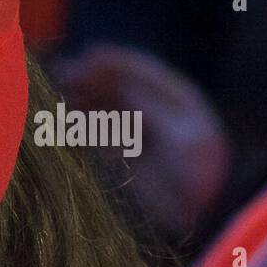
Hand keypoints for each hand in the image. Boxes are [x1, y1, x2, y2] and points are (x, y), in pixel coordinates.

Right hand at [52, 44, 231, 238]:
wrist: (206, 209)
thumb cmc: (198, 168)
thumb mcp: (177, 132)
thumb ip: (145, 107)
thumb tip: (114, 85)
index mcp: (176, 97)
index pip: (138, 71)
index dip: (111, 62)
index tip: (84, 57)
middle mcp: (157, 110)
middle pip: (119, 87)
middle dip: (91, 81)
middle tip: (62, 78)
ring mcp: (143, 133)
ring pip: (107, 109)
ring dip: (85, 103)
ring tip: (61, 100)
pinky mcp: (131, 156)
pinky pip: (102, 135)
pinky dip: (86, 129)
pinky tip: (71, 128)